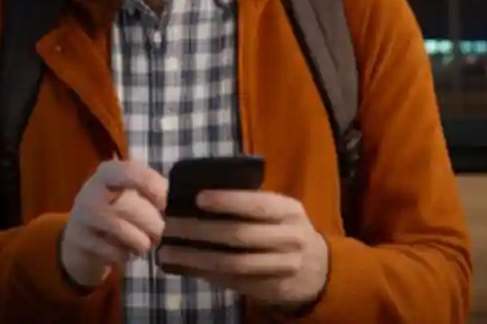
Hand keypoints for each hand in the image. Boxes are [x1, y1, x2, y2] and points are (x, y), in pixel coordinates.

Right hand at [59, 159, 168, 288]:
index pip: (132, 172)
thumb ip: (156, 192)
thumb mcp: (133, 196)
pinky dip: (124, 255)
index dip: (155, 189)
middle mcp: (91, 189)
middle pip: (130, 205)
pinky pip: (111, 251)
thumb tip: (181, 200)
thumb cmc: (117, 212)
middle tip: (161, 233)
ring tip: (146, 244)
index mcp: (109, 172)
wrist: (81, 239)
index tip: (167, 205)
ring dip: (141, 241)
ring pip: (121, 229)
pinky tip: (125, 253)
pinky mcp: (79, 241)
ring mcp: (82, 215)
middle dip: (152, 224)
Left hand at [157, 190, 328, 310]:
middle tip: (169, 226)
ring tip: (169, 251)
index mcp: (290, 211)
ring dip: (196, 258)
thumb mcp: (279, 211)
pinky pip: (234, 282)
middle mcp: (290, 238)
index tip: (197, 198)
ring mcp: (283, 267)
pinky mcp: (272, 290)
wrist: (317, 268)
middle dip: (200, 230)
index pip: (258, 204)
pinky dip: (207, 273)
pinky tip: (187, 266)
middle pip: (240, 235)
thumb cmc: (285, 229)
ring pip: (233, 264)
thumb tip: (198, 197)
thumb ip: (250, 203)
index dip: (228, 201)